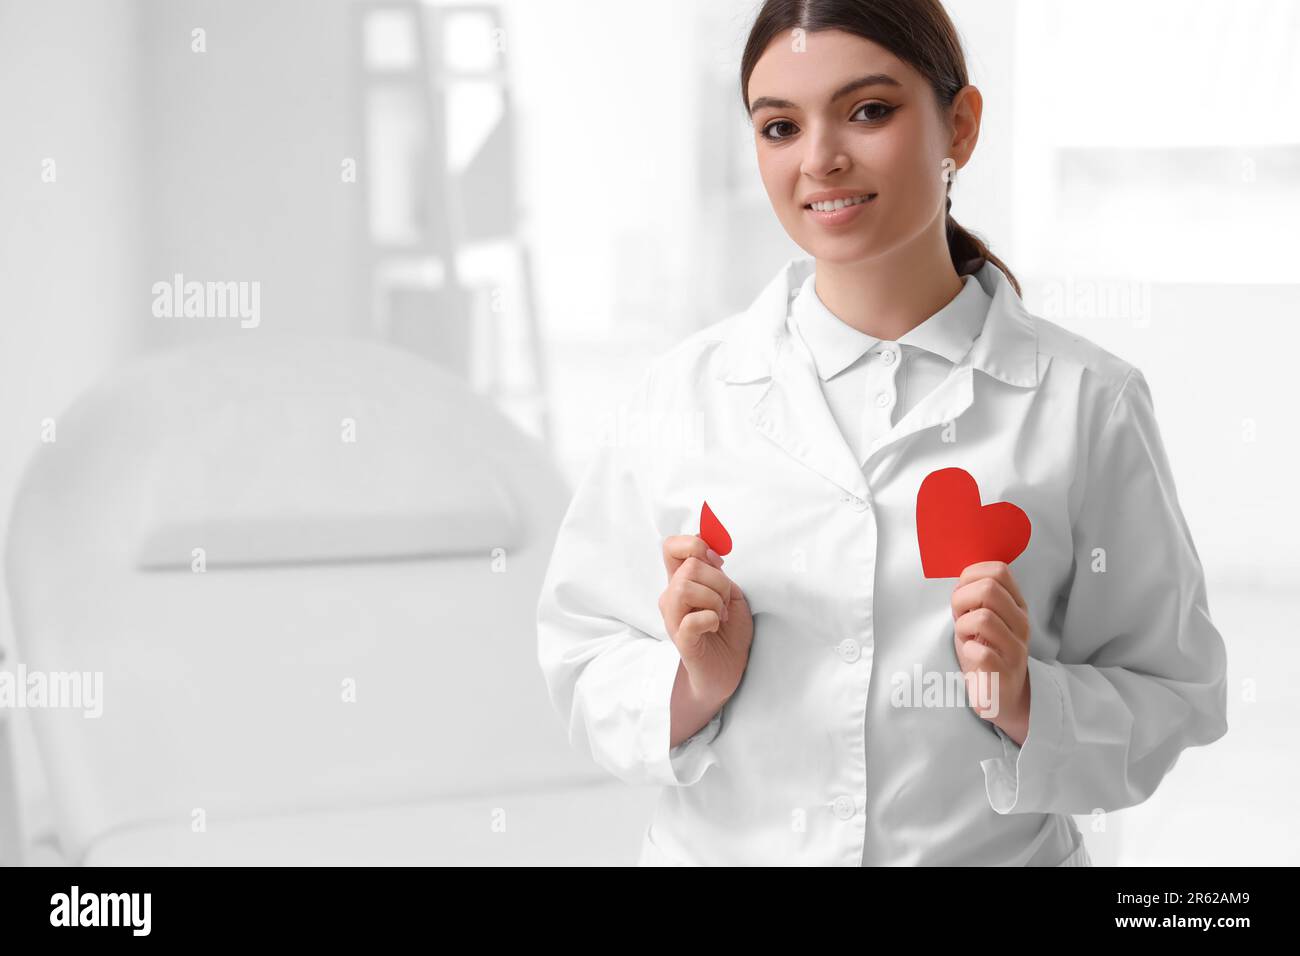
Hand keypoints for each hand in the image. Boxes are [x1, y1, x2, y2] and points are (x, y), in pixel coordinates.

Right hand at [659, 534, 752, 709]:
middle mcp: (672, 597)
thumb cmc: (728, 632)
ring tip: (720, 615)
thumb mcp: (729, 592)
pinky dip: (711, 618)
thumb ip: (717, 570)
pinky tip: (714, 626)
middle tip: (725, 603)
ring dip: (714, 600)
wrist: (729, 669)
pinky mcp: (682, 640)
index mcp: (682, 582)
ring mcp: (673, 619)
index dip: (694, 545)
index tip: (717, 562)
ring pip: (685, 588)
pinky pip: (692, 619)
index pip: (671, 547)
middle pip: (689, 566)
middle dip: (718, 581)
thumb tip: (709, 542)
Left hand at [951, 561, 1030, 744]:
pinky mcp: (1004, 673)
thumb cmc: (986, 651)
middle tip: (959, 618)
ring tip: (965, 638)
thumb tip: (961, 578)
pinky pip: (981, 652)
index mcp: (1016, 605)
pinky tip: (970, 653)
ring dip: (962, 626)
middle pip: (988, 589)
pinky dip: (968, 649)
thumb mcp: (982, 618)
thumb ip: (975, 596)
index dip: (971, 576)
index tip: (963, 595)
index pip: (998, 570)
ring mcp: (1015, 649)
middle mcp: (1021, 624)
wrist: (1004, 695)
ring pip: (983, 618)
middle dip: (962, 599)